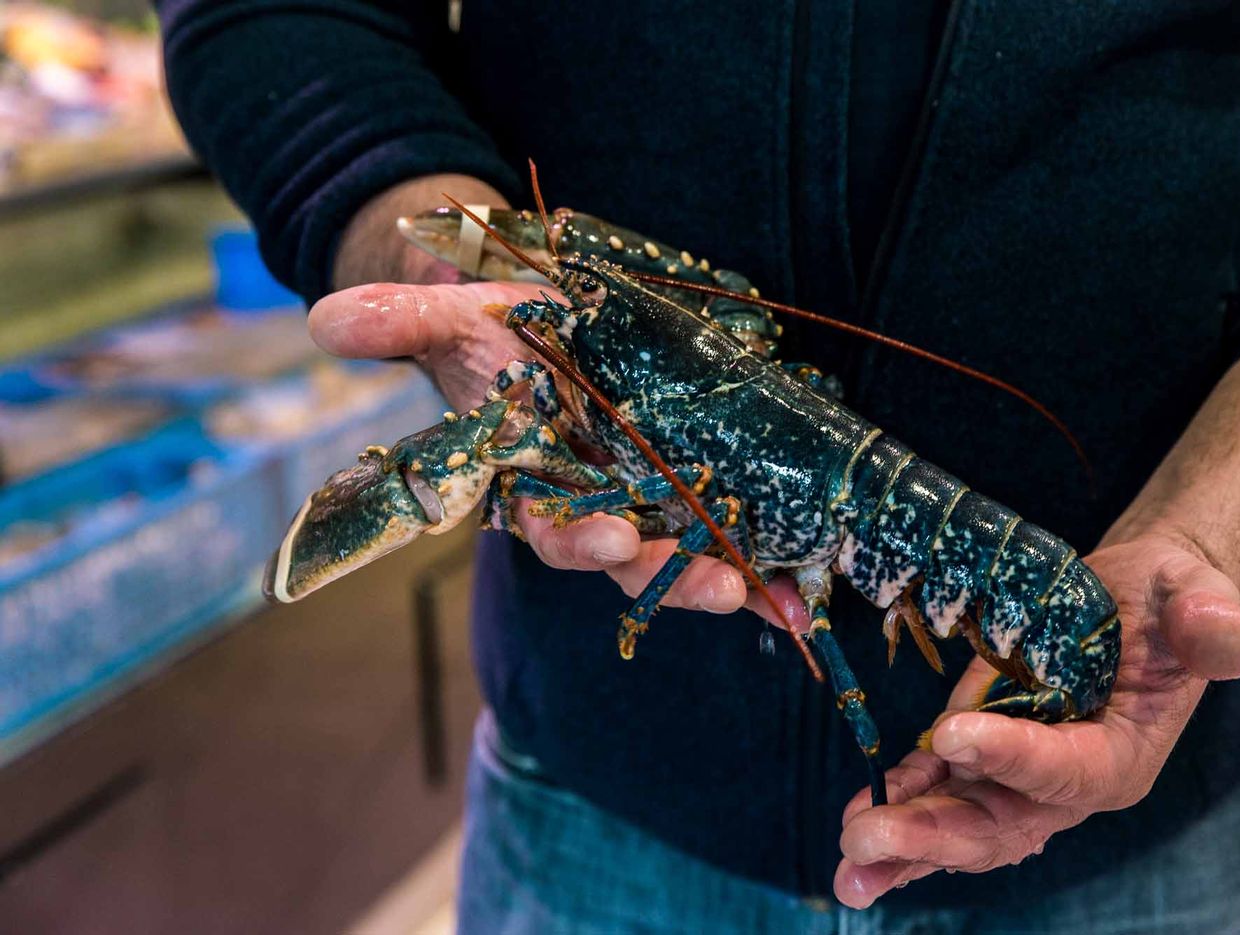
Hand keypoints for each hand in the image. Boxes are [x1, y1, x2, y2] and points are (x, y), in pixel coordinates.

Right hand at [308, 279, 803, 628]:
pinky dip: (762, 560)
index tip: (611, 536)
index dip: (578, 536)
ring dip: (730, 580)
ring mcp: (637, 498)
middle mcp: (584, 503)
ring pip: (681, 553)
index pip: (549, 525)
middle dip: (671, 574)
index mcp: (530, 481)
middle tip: (718, 587)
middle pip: (628, 556)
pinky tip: (801, 588)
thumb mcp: (451, 316)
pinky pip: (721, 529)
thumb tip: (324, 320)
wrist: (535, 326)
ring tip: (781, 600)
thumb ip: (398, 322)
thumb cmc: (493, 328)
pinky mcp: (681, 484)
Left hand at [833, 532, 1239, 907]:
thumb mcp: (1197, 593)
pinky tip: (860, 813)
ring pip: (963, 822)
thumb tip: (1223, 630)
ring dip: (904, 843)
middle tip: (868, 840)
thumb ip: (1212, 619)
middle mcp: (1070, 782)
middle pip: (1001, 825)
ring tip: (849, 860)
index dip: (1011, 757)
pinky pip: (943, 791)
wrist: (1136, 599)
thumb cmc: (1171, 597)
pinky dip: (903, 803)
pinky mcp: (988, 754)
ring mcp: (1023, 776)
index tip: (950, 733)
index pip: (1066, 771)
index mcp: (1124, 755)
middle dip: (933, 836)